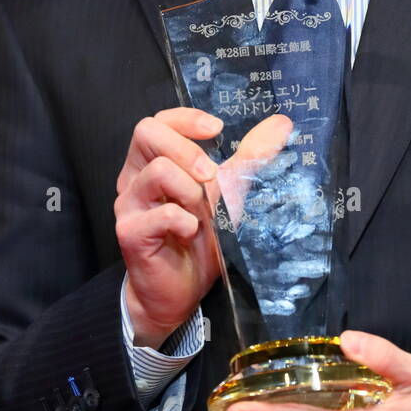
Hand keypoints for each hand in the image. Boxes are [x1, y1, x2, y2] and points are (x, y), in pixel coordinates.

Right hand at [115, 106, 292, 346]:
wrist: (182, 292)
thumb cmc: (201, 238)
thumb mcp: (230, 192)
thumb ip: (250, 157)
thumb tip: (281, 123)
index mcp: (152, 162)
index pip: (158, 122)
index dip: (186, 119)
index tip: (217, 129)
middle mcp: (135, 178)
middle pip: (147, 133)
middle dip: (187, 148)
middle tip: (211, 173)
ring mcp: (129, 205)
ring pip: (158, 171)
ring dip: (192, 189)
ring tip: (203, 213)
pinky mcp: (131, 233)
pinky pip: (163, 213)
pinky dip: (186, 221)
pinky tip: (192, 233)